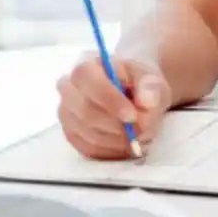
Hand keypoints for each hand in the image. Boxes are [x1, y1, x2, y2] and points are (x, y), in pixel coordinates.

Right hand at [56, 51, 171, 159]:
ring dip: (118, 140)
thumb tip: (146, 103)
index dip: (111, 101)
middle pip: (86, 112)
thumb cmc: (139, 82)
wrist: (132, 91)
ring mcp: (66, 113)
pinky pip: (88, 149)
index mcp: (86, 66)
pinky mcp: (70, 134)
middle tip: (143, 130)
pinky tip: (128, 144)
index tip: (133, 116)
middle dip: (118, 126)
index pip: (90, 82)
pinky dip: (112, 150)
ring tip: (141, 135)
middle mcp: (68, 88)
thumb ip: (150, 87)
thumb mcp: (151, 78)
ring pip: (88, 133)